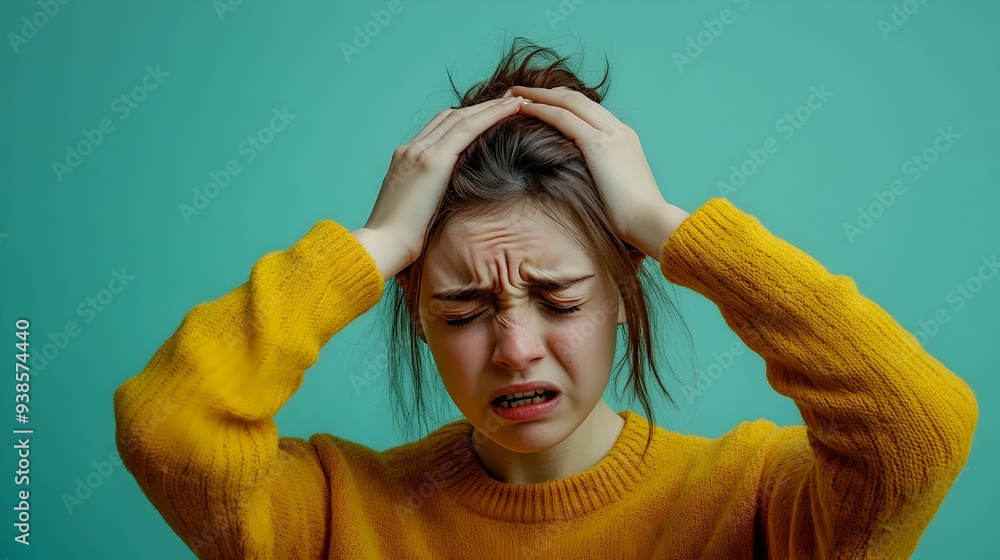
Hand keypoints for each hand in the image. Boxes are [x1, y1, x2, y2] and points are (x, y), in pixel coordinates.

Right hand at [358, 95, 526, 277]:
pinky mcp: (431, 161)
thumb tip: (452, 202)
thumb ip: (432, 197)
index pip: (438, 129)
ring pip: (461, 118)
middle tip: (509, 100)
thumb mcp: (416, 211)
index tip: (487, 115)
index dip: (465, 119)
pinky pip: (466, 129)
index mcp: (405, 161)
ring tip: (517, 100)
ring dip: (491, 107)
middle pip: (450, 117)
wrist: (382, 246)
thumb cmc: (399, 241)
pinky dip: (490, 116)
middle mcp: (410, 149)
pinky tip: (510, 109)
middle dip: (481, 107)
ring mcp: (419, 152)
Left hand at [510, 86, 685, 258]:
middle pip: (577, 99)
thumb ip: (601, 177)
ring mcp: (609, 134)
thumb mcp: (617, 190)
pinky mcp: (598, 144)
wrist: (650, 221)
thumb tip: (581, 184)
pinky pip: (562, 118)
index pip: (590, 111)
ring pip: (568, 102)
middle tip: (522, 90)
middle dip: (548, 92)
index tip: (542, 103)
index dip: (563, 103)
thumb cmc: (633, 218)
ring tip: (514, 93)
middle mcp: (617, 130)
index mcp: (624, 138)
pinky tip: (522, 108)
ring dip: (539, 95)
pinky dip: (540, 109)